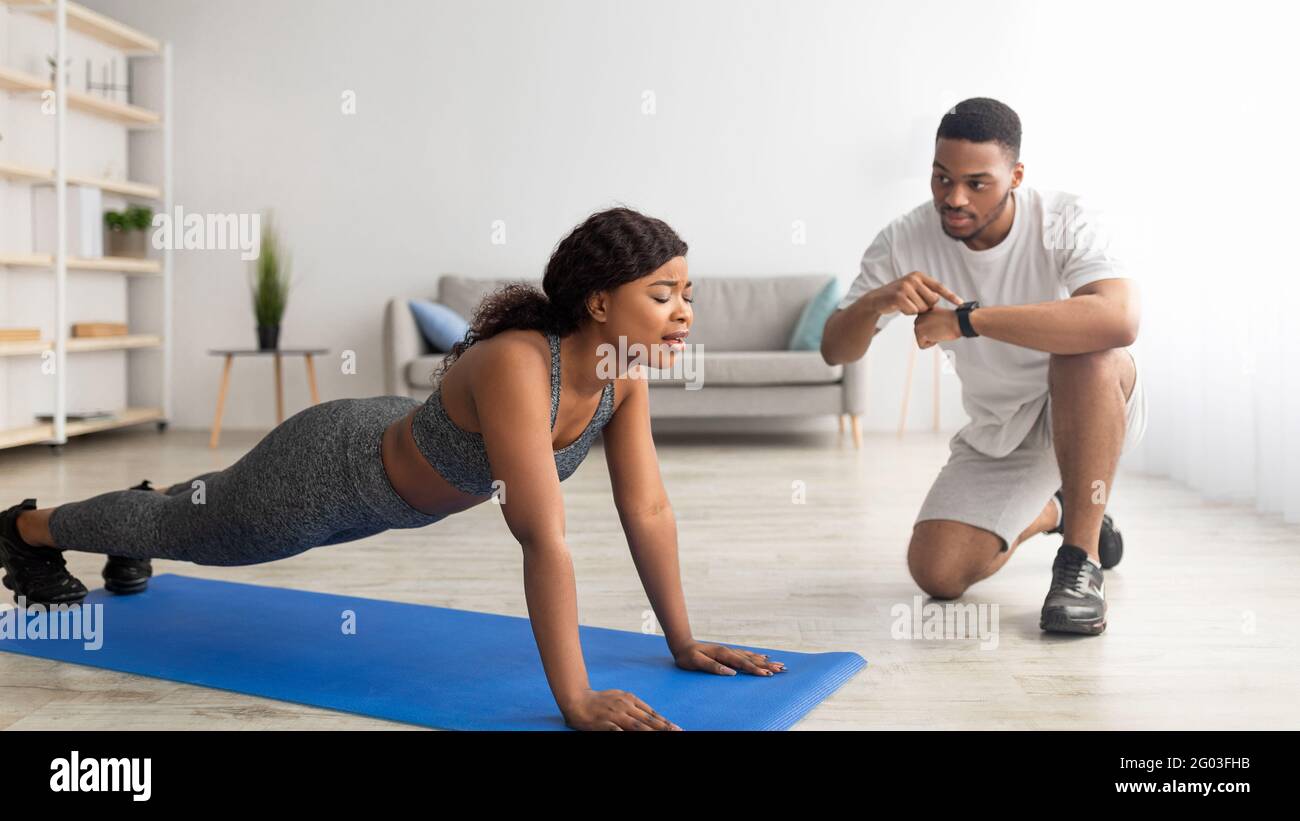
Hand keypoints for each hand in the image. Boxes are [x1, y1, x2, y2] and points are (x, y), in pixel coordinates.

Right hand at [560, 688, 680, 730]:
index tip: (676, 728)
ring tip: (664, 736)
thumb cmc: (600, 700)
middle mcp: (625, 707)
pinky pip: (617, 731)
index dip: (664, 721)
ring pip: (637, 726)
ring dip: (652, 732)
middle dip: (664, 728)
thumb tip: (650, 715)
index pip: (651, 713)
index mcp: (630, 700)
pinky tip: (635, 737)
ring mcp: (615, 715)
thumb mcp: (620, 697)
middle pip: (648, 720)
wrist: (577, 699)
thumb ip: (634, 706)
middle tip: (678, 732)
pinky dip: (626, 734)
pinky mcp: (604, 723)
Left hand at [673, 641, 786, 676]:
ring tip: (778, 664)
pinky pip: (745, 655)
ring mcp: (729, 652)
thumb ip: (713, 667)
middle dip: (767, 665)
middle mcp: (729, 652)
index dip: (756, 669)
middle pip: (751, 659)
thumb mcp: (697, 662)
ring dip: (764, 661)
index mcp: (723, 654)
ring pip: (750, 657)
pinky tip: (762, 657)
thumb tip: (731, 672)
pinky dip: (756, 656)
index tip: (768, 674)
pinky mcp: (727, 654)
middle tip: (782, 669)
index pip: (743, 664)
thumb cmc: (688, 656)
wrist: (682, 645)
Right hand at [867, 271, 962, 316]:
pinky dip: (908, 313)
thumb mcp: (912, 289)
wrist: (876, 300)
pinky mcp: (899, 296)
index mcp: (919, 276)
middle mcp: (913, 279)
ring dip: (915, 310)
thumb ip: (925, 291)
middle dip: (926, 306)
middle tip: (914, 303)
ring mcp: (905, 287)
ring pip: (923, 307)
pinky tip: (900, 307)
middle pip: (932, 300)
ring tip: (906, 304)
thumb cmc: (897, 296)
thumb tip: (939, 299)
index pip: (939, 287)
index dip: (951, 295)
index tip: (961, 303)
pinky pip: (913, 311)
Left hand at [914, 308, 960, 348]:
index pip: (922, 327)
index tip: (941, 324)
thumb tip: (927, 328)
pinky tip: (938, 335)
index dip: (933, 329)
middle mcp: (918, 315)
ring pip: (921, 340)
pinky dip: (932, 344)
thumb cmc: (954, 320)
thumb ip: (929, 319)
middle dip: (931, 334)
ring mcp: (918, 323)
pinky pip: (922, 345)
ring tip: (940, 331)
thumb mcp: (938, 316)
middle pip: (920, 334)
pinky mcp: (919, 332)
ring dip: (932, 339)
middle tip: (941, 328)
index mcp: (923, 310)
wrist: (959, 321)